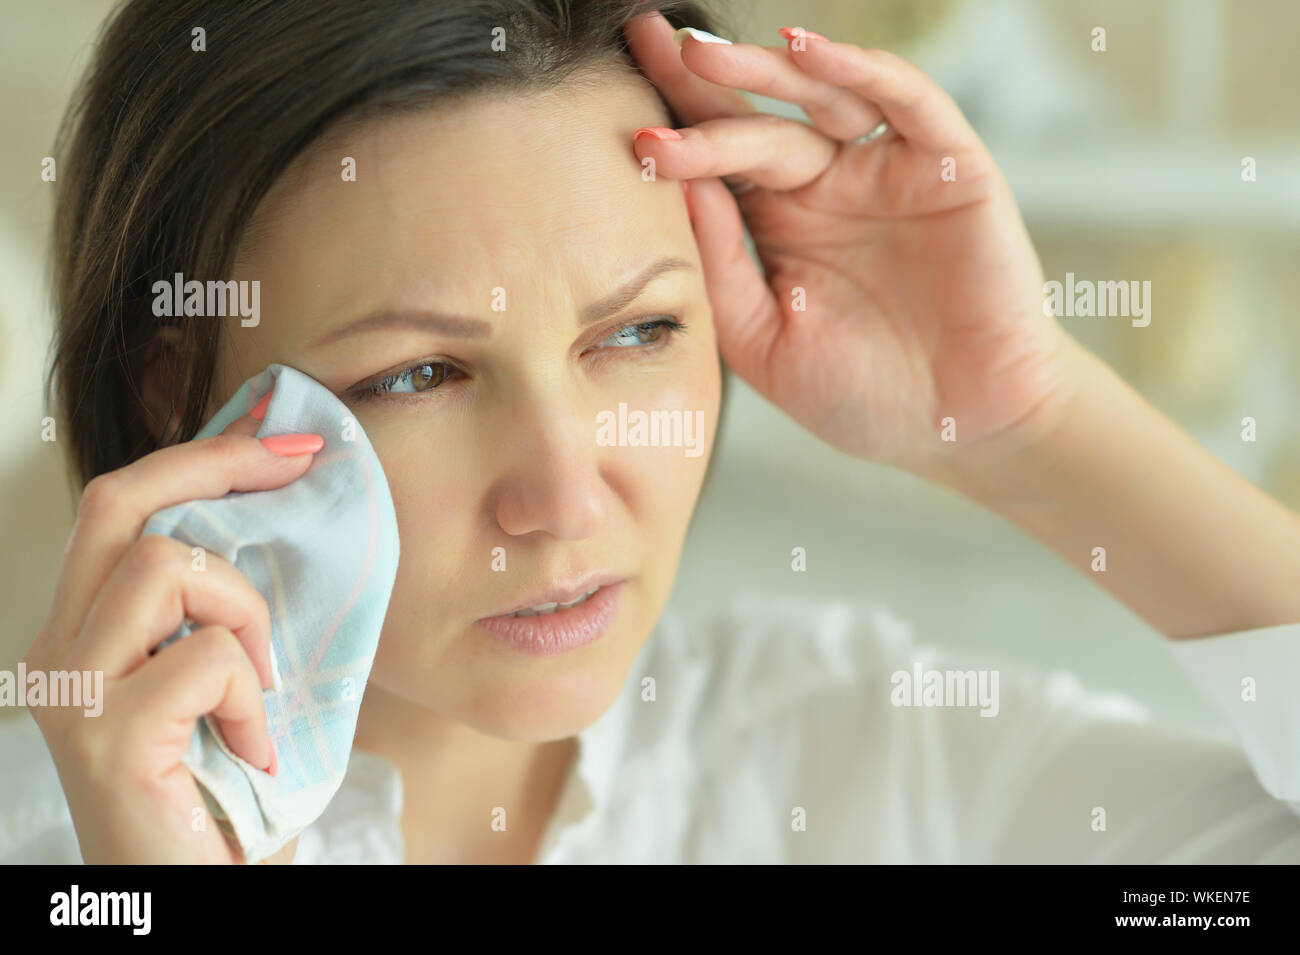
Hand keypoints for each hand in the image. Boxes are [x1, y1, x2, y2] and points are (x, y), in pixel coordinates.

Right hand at [22, 389, 318, 863]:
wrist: (192, 898)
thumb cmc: (217, 793)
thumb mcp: (218, 682)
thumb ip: (219, 610)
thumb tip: (282, 510)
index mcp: (84, 632)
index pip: (122, 504)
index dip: (202, 454)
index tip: (280, 436)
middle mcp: (61, 652)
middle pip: (121, 501)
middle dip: (221, 464)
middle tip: (299, 464)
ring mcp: (75, 693)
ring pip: (169, 567)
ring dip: (245, 614)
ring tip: (259, 685)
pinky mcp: (109, 738)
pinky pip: (207, 657)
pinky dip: (252, 696)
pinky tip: (252, 746)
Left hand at [624, 13, 1078, 479]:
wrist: (965, 430)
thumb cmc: (867, 396)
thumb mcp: (765, 341)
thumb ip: (721, 268)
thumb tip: (678, 189)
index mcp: (781, 227)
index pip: (719, 163)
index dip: (674, 130)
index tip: (618, 110)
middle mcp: (828, 189)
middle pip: (756, 120)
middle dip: (700, 84)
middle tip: (646, 41)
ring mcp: (885, 172)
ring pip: (818, 98)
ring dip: (763, 70)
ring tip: (702, 52)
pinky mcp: (947, 164)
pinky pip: (903, 100)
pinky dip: (858, 69)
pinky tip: (805, 49)